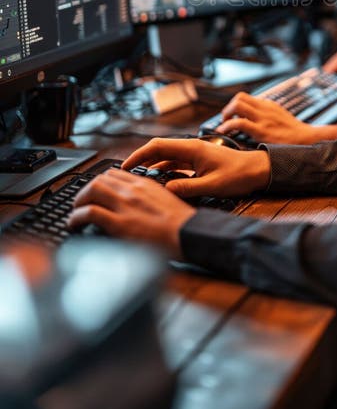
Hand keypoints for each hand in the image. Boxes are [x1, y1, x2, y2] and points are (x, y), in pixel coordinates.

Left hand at [68, 168, 194, 254]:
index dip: (101, 182)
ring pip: (92, 190)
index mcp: (145, 184)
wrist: (188, 234)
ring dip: (79, 201)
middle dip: (86, 190)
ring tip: (76, 211)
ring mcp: (125, 205)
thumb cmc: (182, 224)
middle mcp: (133, 190)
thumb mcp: (166, 201)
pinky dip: (77, 217)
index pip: (115, 173)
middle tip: (82, 202)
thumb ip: (149, 198)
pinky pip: (90, 212)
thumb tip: (136, 205)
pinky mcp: (120, 223)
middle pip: (100, 179)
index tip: (96, 191)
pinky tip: (74, 224)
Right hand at [121, 137, 271, 198]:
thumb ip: (188, 187)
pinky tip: (161, 182)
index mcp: (193, 149)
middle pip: (160, 150)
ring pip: (167, 158)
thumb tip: (166, 190)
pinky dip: (166, 171)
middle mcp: (192, 148)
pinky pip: (177, 164)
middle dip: (141, 161)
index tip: (125, 165)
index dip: (139, 155)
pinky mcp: (199, 162)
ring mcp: (195, 154)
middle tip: (127, 174)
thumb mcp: (213, 185)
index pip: (158, 146)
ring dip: (153, 167)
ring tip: (140, 181)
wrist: (258, 170)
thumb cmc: (240, 175)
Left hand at [219, 93, 323, 144]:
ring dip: (226, 114)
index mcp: (268, 105)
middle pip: (239, 97)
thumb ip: (267, 115)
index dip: (234, 106)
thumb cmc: (294, 133)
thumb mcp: (280, 117)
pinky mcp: (262, 131)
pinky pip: (239, 122)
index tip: (231, 117)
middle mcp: (264, 109)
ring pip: (236, 105)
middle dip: (228, 108)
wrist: (307, 139)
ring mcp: (263, 119)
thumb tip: (252, 119)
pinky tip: (224, 132)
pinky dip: (227, 126)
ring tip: (224, 126)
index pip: (245, 97)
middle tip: (226, 120)